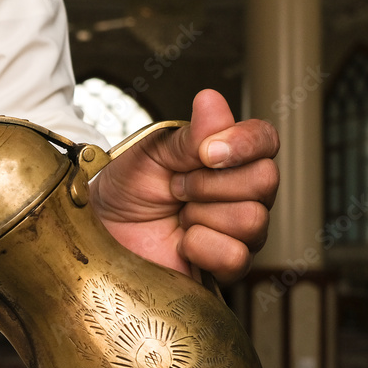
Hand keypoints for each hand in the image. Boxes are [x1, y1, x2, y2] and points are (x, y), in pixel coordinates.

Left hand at [90, 89, 278, 283]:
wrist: (102, 231)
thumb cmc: (125, 190)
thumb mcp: (150, 153)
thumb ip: (188, 134)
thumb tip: (212, 100)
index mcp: (230, 157)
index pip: (265, 140)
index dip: (243, 144)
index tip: (206, 153)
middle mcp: (243, 193)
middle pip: (265, 181)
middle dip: (209, 184)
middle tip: (175, 188)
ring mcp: (239, 232)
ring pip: (253, 220)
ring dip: (202, 215)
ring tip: (177, 216)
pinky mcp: (225, 267)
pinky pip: (236, 256)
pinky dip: (201, 248)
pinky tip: (182, 243)